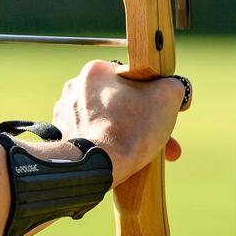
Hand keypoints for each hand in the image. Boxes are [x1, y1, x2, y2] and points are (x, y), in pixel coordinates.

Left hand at [52, 59, 187, 182]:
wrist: (98, 166)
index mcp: (96, 69)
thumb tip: (173, 86)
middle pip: (118, 100)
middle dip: (139, 119)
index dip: (150, 95)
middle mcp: (74, 86)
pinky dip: (105, 145)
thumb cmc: (131, 128)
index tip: (158, 113)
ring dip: (123, 132)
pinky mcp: (62, 136)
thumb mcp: (167, 97)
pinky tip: (118, 156)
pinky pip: (90, 136)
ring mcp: (64, 113)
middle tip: (156, 138)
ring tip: (139, 152)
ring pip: (105, 119)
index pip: (131, 78)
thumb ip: (173, 84)